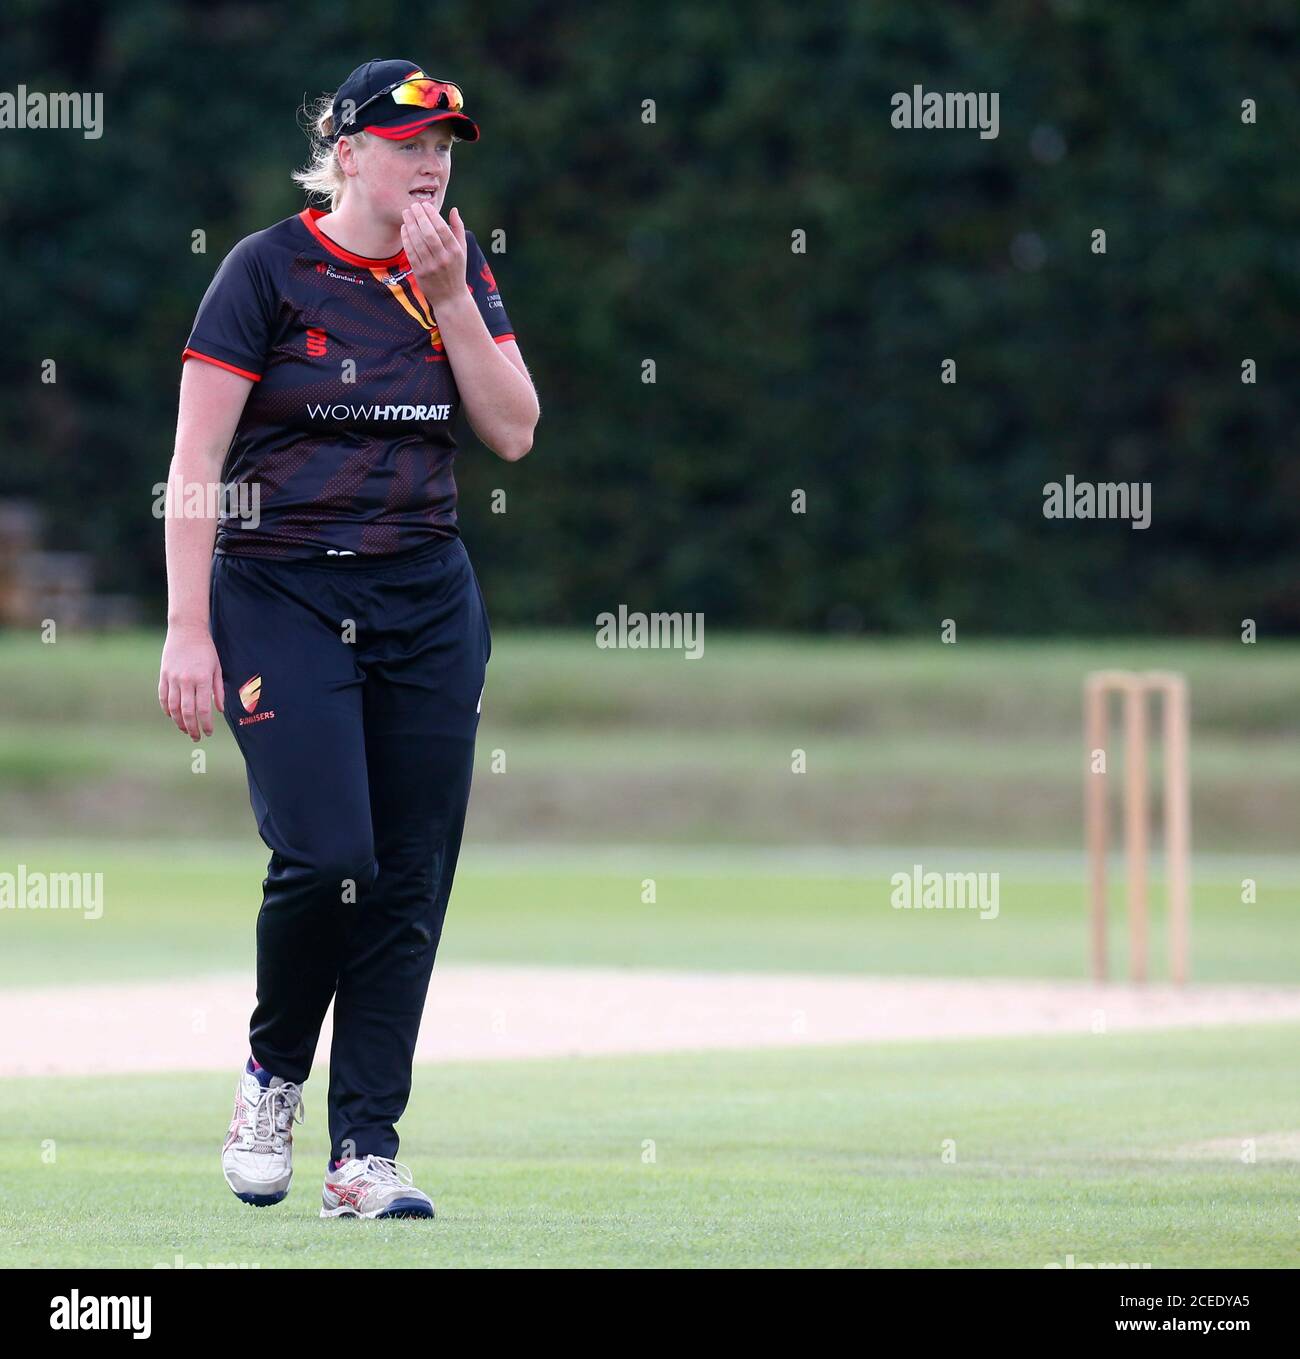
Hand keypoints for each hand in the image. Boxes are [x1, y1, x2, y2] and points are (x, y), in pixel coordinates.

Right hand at [159, 622, 223, 740]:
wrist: (186, 631)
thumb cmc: (206, 650)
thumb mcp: (217, 668)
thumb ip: (218, 690)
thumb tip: (219, 710)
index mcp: (202, 679)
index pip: (204, 709)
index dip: (206, 724)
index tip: (209, 732)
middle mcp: (186, 681)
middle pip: (187, 712)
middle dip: (192, 728)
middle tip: (197, 737)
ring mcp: (172, 678)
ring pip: (173, 707)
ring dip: (179, 722)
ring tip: (185, 729)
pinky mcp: (163, 675)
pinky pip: (163, 697)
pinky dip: (167, 709)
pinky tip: (172, 716)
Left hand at [400, 202, 467, 310]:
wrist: (450, 298)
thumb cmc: (456, 270)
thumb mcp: (462, 251)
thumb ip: (458, 229)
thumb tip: (453, 209)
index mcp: (455, 251)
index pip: (442, 228)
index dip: (432, 214)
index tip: (425, 205)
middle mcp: (443, 259)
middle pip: (428, 233)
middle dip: (419, 217)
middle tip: (413, 206)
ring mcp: (431, 267)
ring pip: (417, 242)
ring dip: (410, 225)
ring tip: (406, 213)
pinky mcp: (420, 273)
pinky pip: (410, 252)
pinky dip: (406, 238)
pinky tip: (404, 228)